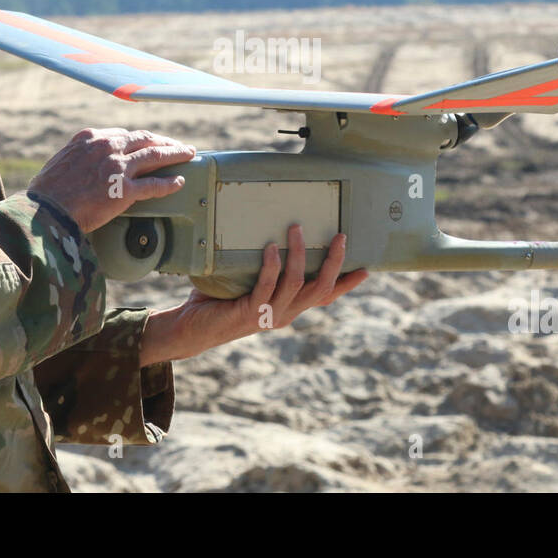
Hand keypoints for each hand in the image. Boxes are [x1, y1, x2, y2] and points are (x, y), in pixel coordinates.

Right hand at [29, 127, 195, 232]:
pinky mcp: (125, 190)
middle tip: (177, 145)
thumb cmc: (48, 192)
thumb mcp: (62, 161)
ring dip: (175, 153)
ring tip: (188, 154)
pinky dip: (169, 183)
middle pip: (145, 139)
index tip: (150, 141)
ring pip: (155, 155)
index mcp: (91, 137)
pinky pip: (154, 184)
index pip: (124, 134)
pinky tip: (179, 182)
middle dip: (164, 141)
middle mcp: (108, 146)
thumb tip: (88, 163)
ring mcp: (118, 167)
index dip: (141, 138)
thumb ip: (80, 157)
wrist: (45, 211)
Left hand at [140, 224, 368, 364]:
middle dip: (333, 261)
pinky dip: (271, 265)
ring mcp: (268, 316)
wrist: (191, 329)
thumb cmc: (218, 302)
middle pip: (320, 288)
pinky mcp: (248, 312)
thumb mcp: (247, 284)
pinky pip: (266, 286)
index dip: (346, 284)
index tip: (366, 268)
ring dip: (299, 254)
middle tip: (340, 236)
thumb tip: (269, 231)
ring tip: (297, 228)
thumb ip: (262, 268)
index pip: (324, 297)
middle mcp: (285, 314)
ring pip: (297, 284)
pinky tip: (271, 247)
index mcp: (289, 309)